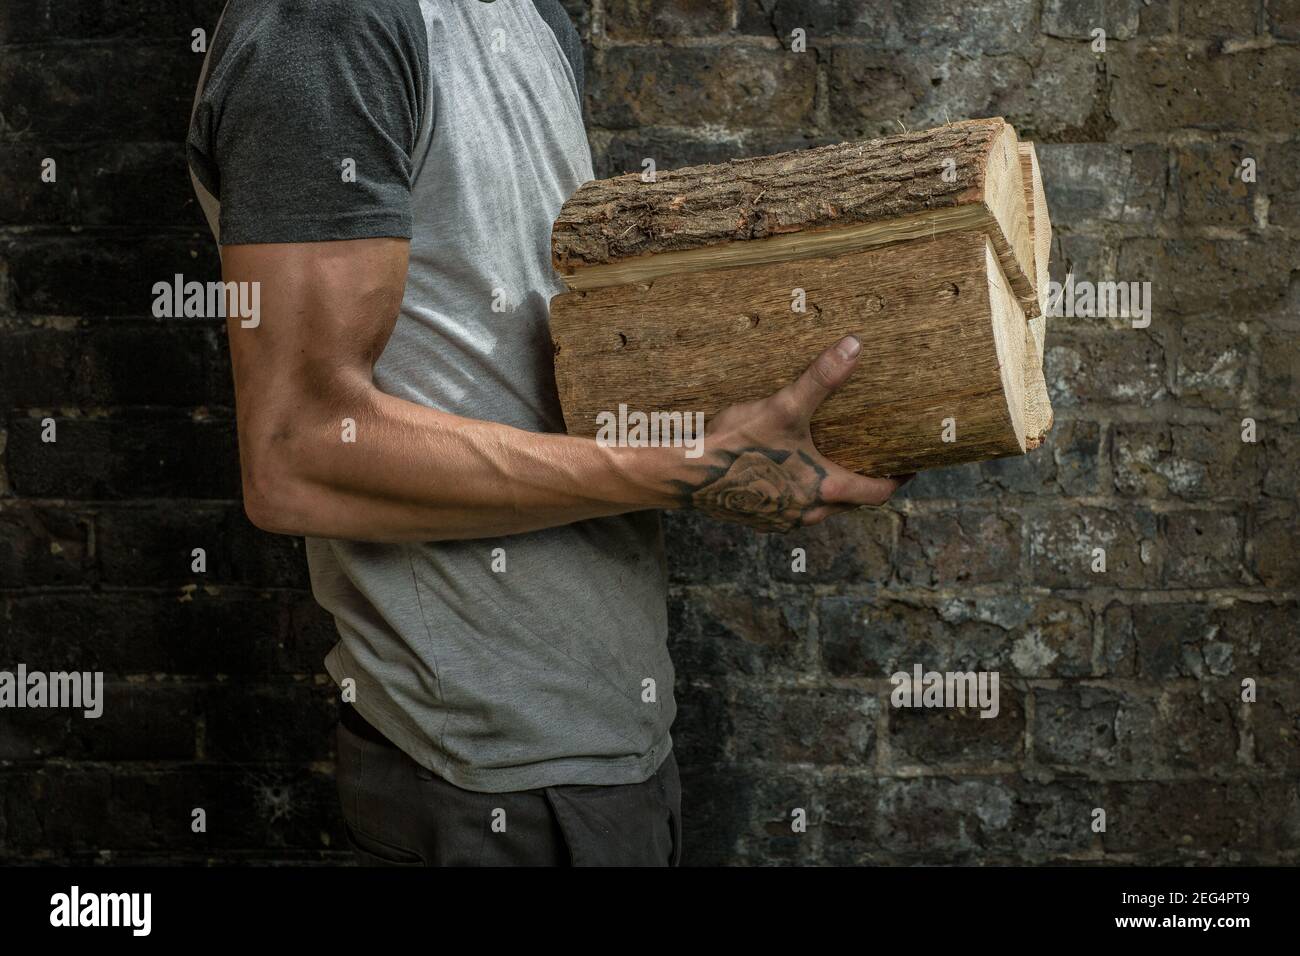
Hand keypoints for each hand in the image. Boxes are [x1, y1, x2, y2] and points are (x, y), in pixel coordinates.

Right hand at [665, 335, 910, 531]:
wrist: (687, 475)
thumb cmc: (737, 444)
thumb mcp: (784, 406)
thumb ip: (822, 378)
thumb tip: (854, 347)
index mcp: (823, 487)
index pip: (877, 492)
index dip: (897, 480)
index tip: (909, 468)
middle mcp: (807, 511)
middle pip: (851, 503)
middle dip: (865, 484)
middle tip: (874, 461)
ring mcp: (781, 518)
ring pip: (821, 508)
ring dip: (832, 491)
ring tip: (834, 465)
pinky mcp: (758, 518)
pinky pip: (791, 509)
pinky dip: (802, 494)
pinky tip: (790, 474)